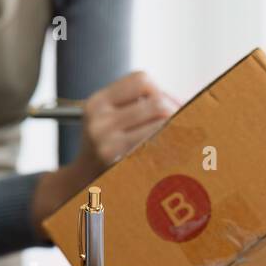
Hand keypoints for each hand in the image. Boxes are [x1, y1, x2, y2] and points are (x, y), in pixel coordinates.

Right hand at [31, 71, 177, 229]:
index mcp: (97, 102)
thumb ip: (137, 106)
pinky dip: (169, 146)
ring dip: (176, 130)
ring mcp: (104, 139)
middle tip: (181, 126)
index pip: (141, 79)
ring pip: (161, 122)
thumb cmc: (104, 151)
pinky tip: (169, 154)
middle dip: (174, 113)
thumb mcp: (107, 121)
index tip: (168, 106)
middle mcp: (98, 118)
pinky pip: (156, 144)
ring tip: (178, 140)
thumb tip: (187, 102)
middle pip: (156, 101)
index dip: (160, 90)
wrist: (78, 185)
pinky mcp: (114, 159)